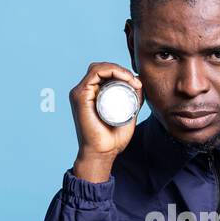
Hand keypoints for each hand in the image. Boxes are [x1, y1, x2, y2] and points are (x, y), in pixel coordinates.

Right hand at [68, 62, 143, 181]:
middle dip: (120, 69)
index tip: (138, 83)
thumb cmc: (113, 138)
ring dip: (117, 69)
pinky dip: (110, 71)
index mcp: (91, 94)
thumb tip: (139, 82)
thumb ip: (134, 100)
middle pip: (101, 68)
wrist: (103, 153)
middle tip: (136, 81)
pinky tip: (124, 78)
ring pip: (98, 67)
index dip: (121, 72)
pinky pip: (94, 74)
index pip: (104, 73)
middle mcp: (84, 91)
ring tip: (132, 80)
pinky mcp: (80, 96)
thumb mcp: (129, 113)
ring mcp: (80, 93)